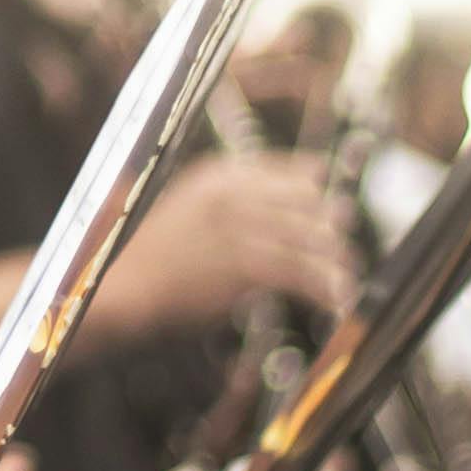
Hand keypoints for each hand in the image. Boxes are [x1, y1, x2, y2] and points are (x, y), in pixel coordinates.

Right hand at [112, 153, 353, 340]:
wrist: (125, 286)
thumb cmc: (152, 255)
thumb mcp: (186, 208)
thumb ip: (226, 200)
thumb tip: (272, 206)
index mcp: (217, 175)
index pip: (283, 169)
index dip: (312, 185)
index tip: (330, 199)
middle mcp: (232, 194)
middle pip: (305, 203)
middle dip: (331, 226)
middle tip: (344, 248)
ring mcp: (240, 228)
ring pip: (308, 241)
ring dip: (334, 264)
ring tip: (345, 281)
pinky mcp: (245, 264)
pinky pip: (300, 275)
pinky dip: (323, 290)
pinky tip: (335, 302)